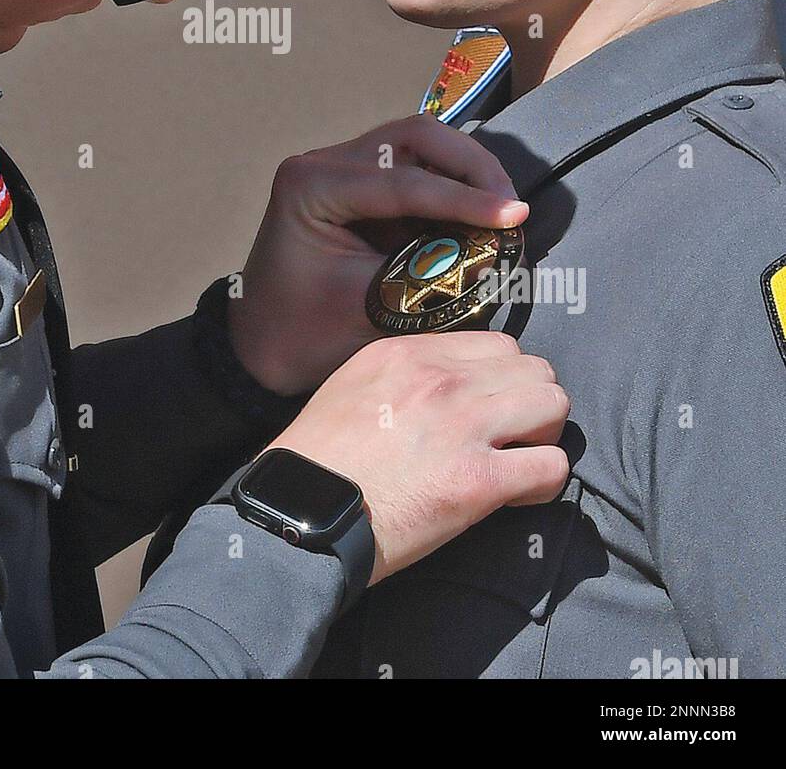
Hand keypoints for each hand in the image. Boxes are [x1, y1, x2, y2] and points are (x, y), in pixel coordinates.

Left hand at [231, 113, 527, 393]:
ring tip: (502, 212)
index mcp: (311, 186)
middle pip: (415, 138)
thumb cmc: (302, 336)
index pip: (402, 181)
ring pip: (420, 145)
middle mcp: (323, 163)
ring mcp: (340, 168)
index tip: (515, 217)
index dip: (465, 199)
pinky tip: (480, 216)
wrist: (260, 351)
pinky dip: (452, 187)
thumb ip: (430, 275)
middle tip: (512, 208)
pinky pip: (416, 169)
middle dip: (471, 167)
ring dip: (466, 173)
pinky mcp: (359, 185)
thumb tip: (494, 253)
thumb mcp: (369, 309)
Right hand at [270, 330, 569, 583]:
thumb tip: (442, 382)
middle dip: (531, 402)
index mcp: (408, 353)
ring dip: (543, 434)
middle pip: (533, 369)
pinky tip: (520, 494)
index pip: (497, 344)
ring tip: (520, 459)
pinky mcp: (477, 481)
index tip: (493, 406)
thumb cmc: (319, 459)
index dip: (504, 379)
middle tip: (514, 434)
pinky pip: (550, 467)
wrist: (301, 511)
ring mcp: (462, 427)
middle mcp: (441, 380)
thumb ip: (402, 374)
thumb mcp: (352, 385)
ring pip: (553, 406)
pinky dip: (544, 482)